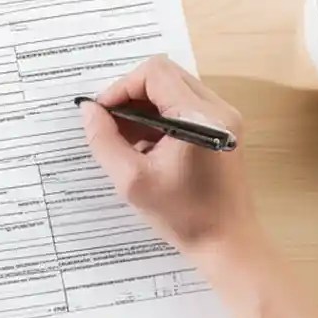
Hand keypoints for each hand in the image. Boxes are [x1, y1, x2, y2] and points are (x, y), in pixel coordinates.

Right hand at [80, 56, 254, 254]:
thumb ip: (104, 141)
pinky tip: (147, 146)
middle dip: (131, 95)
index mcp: (198, 117)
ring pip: (174, 88)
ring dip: (145, 106)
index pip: (154, 73)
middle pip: (164, 75)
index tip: (103, 115)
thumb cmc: (183, 216)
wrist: (228, 245)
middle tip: (111, 125)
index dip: (122, 87)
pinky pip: (185, 105)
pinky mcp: (224, 129)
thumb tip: (89, 111)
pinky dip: (161, 116)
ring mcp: (224, 117)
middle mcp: (217, 108)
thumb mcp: (132, 181)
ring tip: (127, 140)